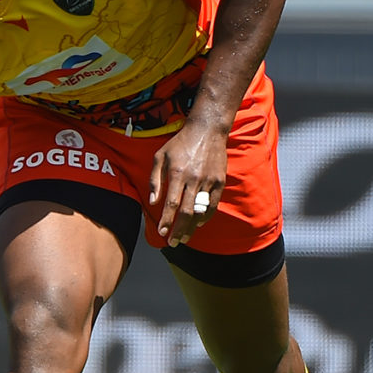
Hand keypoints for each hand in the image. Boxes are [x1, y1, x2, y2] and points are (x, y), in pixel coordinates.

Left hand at [147, 116, 228, 244]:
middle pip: (186, 212)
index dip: (166, 221)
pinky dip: (206, 217)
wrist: (207, 130)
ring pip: (200, 211)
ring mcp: (209, 181)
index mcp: (177, 173)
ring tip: (184, 237)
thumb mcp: (160, 156)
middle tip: (173, 243)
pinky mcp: (220, 181)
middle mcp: (193, 179)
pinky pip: (213, 204)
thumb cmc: (180, 143)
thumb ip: (154, 180)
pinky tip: (198, 224)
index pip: (171, 204)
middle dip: (178, 230)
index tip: (162, 233)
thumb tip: (152, 201)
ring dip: (192, 228)